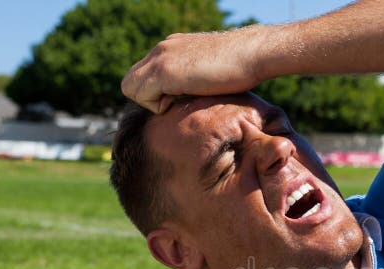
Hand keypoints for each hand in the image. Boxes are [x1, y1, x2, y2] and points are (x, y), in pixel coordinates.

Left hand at [122, 27, 262, 112]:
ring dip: (151, 103)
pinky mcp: (165, 71)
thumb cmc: (242, 67)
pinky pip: (142, 95)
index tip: (179, 99)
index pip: (144, 74)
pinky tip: (182, 101)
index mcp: (172, 48)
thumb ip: (194, 77)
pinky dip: (158, 105)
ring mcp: (161, 58)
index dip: (155, 93)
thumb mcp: (210, 70)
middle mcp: (162, 49)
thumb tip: (192, 95)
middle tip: (174, 104)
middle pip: (131, 80)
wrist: (252, 53)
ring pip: (131, 87)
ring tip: (179, 103)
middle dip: (148, 98)